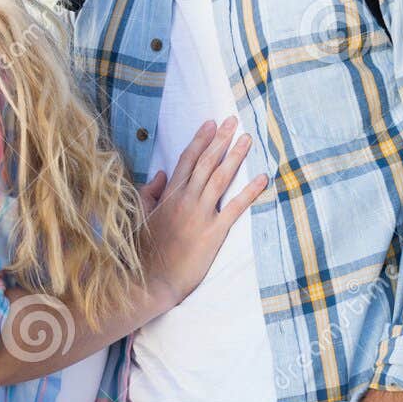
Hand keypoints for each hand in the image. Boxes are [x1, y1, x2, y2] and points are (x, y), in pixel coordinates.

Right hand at [143, 117, 267, 305]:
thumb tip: (160, 174)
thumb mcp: (141, 216)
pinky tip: (262, 178)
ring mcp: (200, 215)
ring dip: (235, 156)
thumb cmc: (144, 251)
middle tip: (233, 121)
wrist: (150, 280)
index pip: (187, 160)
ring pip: (220, 178)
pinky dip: (249, 192)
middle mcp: (186, 200)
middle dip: (220, 139)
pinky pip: (235, 208)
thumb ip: (150, 193)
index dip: (200, 140)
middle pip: (206, 162)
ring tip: (247, 139)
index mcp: (169, 195)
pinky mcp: (213, 233)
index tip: (211, 123)